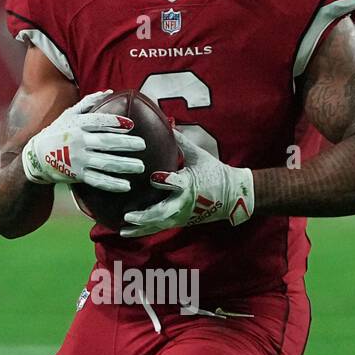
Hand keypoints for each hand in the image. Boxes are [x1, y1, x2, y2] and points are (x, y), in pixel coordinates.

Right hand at [22, 91, 145, 190]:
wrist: (37, 156)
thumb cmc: (57, 132)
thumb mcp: (69, 114)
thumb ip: (89, 103)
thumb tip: (110, 92)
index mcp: (77, 125)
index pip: (98, 122)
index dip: (114, 123)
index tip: (130, 125)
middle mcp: (78, 142)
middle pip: (105, 143)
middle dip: (126, 144)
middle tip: (143, 145)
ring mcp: (78, 159)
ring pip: (105, 162)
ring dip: (124, 165)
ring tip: (140, 166)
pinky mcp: (77, 175)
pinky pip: (97, 180)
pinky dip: (112, 184)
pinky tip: (126, 186)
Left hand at [120, 129, 253, 236]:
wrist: (232, 195)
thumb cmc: (214, 172)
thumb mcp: (198, 155)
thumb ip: (181, 142)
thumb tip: (168, 122)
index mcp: (191, 184)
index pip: (178, 183)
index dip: (167, 181)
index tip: (154, 177)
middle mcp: (185, 202)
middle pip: (164, 212)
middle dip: (146, 216)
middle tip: (128, 216)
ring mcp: (183, 215)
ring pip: (160, 225)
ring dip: (141, 229)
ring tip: (122, 230)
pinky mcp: (181, 222)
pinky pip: (160, 227)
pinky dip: (145, 231)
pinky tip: (128, 232)